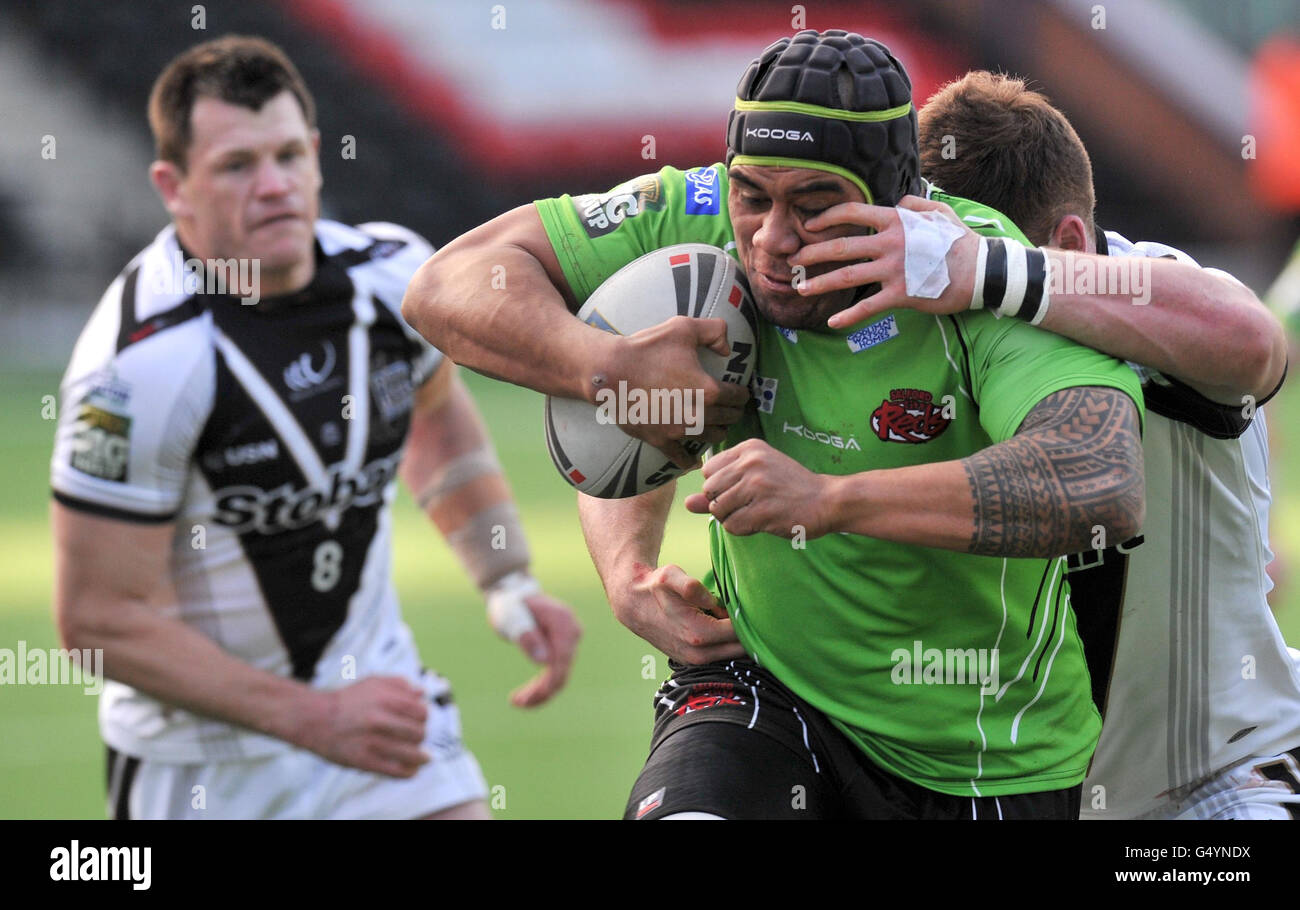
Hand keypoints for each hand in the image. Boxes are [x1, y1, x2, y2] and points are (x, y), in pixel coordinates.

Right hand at [297, 676, 430, 777]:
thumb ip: (400, 684)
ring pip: (411, 754)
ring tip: (423, 758)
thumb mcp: (373, 683)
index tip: (419, 720)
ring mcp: (371, 742)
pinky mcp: (363, 761)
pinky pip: (395, 771)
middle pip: (418, 733)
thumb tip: (422, 693)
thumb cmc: (348, 700)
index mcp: (385, 699)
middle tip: (416, 737)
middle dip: (420, 736)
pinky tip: (412, 770)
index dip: (424, 717)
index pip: (421, 712)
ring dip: (421, 757)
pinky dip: (409, 772)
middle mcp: (379, 720)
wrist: (315, 719)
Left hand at [508, 591, 582, 707]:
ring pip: (561, 675)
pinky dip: (542, 686)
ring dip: (540, 692)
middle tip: (516, 703)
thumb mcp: (511, 619)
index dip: (549, 681)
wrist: (516, 597)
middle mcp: (572, 631)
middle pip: (563, 670)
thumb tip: (544, 662)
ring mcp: (571, 640)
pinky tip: (525, 697)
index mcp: (562, 621)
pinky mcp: (564, 649)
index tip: (529, 698)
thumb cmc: (511, 606)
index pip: (562, 657)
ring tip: (516, 702)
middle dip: (541, 691)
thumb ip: (527, 637)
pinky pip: (557, 672)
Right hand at [600, 317, 749, 468]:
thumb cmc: (647, 348)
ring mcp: (679, 431)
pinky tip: (694, 458)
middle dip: (733, 412)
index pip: (738, 397)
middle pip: (729, 419)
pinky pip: (682, 458)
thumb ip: (715, 331)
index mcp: (709, 389)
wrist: (610, 371)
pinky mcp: (660, 440)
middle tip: (730, 408)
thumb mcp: (684, 328)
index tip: (740, 392)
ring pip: (712, 438)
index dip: (742, 393)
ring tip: (715, 425)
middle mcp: (698, 415)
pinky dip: (690, 458)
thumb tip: (728, 349)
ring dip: (717, 431)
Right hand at [610, 562, 745, 664]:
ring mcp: (695, 662)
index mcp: (697, 634)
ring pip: (734, 656)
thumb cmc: (654, 587)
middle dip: (750, 633)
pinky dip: (729, 646)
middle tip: (751, 613)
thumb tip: (712, 601)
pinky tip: (725, 628)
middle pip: (741, 650)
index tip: (751, 605)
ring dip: (740, 641)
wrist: (633, 604)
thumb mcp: (670, 576)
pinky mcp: (692, 663)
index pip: (739, 633)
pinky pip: (722, 658)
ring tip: (739, 619)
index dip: (749, 619)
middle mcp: (698, 654)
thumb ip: (691, 586)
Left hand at [684, 439, 835, 538]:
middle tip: (748, 504)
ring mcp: (757, 486)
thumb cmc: (789, 487)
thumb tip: (687, 503)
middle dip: (722, 504)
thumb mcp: (754, 478)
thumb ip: (718, 489)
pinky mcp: (763, 510)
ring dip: (732, 518)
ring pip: (718, 510)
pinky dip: (742, 529)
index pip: (707, 471)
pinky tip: (761, 522)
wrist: (826, 500)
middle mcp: (751, 463)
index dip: (719, 486)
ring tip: (755, 512)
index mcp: (749, 448)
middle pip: (709, 491)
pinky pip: (732, 526)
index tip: (742, 489)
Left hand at [789, 195, 980, 328]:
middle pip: (841, 247)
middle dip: (812, 253)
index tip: (809, 226)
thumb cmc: (960, 242)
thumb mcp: (939, 213)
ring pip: (847, 277)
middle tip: (793, 260)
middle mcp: (890, 243)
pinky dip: (848, 317)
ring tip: (801, 288)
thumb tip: (895, 202)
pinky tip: (832, 323)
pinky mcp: (901, 295)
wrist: (981, 271)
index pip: (853, 213)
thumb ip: (914, 204)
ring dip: (820, 283)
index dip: (826, 218)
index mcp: (896, 221)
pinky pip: (868, 307)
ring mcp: (894, 270)